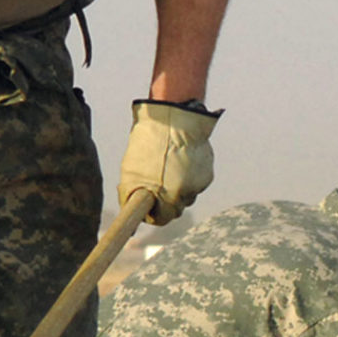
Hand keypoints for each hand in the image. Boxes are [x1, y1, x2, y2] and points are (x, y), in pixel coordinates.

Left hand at [118, 98, 220, 223]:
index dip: (151, 213)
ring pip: (186, 193)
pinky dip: (187, 174)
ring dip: (177, 185)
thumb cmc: (149, 145)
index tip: (145, 205)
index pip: (162, 219)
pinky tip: (178, 158)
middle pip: (176, 208)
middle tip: (153, 182)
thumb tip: (130, 211)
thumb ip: (130, 197)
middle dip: (165, 199)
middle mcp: (189, 193)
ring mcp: (200, 181)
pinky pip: (195, 180)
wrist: (174, 118)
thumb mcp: (130, 173)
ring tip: (166, 165)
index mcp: (171, 196)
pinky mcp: (208, 170)